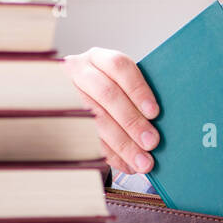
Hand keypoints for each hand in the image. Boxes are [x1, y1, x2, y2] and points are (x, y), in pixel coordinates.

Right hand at [62, 47, 158, 175]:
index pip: (119, 67)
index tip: (154, 112)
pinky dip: (109, 155)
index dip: (138, 90)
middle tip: (152, 142)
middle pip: (107, 95)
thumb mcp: (120, 83)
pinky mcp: (61, 119)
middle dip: (132, 121)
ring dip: (122, 144)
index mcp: (99, 58)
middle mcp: (79, 72)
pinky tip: (126, 165)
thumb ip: (136, 95)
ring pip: (95, 120)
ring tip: (142, 161)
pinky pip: (86, 140)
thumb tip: (161, 120)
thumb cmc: (112, 89)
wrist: (78, 93)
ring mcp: (66, 94)